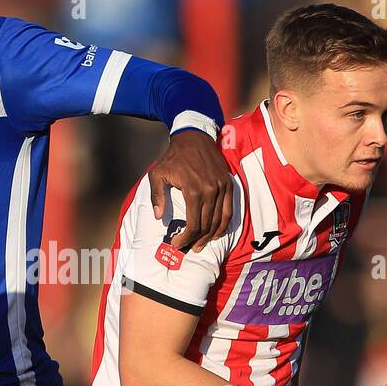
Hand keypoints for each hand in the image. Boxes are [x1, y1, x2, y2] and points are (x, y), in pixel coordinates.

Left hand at [148, 129, 231, 251]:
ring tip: (200, 244)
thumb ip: (157, 196)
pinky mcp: (229, 184)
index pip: (193, 224)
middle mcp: (211, 191)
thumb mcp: (157, 174)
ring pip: (219, 220)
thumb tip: (158, 217)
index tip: (176, 244)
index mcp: (193, 191)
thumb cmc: (173, 157)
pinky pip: (229, 210)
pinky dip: (224, 224)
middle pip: (207, 225)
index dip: (185, 238)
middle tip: (188, 248)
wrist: (193, 137)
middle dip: (196, 240)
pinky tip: (216, 233)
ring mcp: (222, 187)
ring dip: (211, 236)